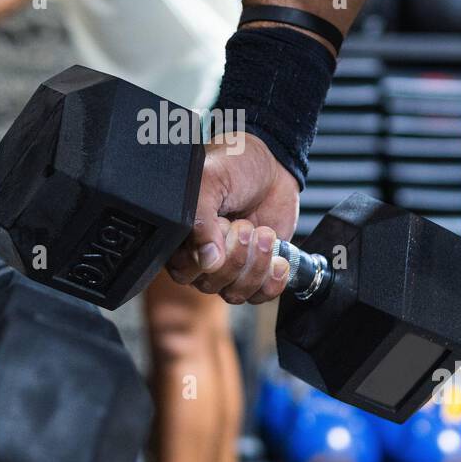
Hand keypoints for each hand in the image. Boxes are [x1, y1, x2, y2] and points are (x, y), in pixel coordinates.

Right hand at [166, 133, 299, 303]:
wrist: (271, 165)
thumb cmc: (233, 166)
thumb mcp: (210, 182)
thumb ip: (201, 220)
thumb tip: (207, 261)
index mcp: (181, 238)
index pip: (184, 271)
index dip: (207, 255)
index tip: (223, 225)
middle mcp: (200, 258)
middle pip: (211, 284)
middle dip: (236, 256)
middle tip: (245, 225)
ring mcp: (229, 267)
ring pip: (236, 292)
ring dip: (256, 265)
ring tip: (265, 234)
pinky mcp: (255, 271)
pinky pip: (259, 296)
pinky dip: (273, 281)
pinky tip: (278, 259)